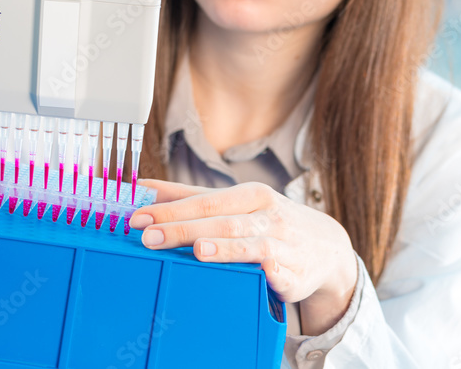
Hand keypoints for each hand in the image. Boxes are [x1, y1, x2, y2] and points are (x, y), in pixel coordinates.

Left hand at [129, 179, 358, 334]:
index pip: (203, 200)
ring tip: (198, 250)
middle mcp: (266, 214)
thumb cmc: (268, 221)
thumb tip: (141, 188)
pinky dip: (262, 270)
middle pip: (220, 220)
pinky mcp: (292, 271)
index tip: (136, 217)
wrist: (324, 247)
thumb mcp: (233, 204)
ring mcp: (281, 242)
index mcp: (249, 195)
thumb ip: (188, 197)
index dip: (169, 209)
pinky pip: (276, 270)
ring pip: (249, 243)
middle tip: (148, 236)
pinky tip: (250, 272)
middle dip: (182, 228)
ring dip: (224, 246)